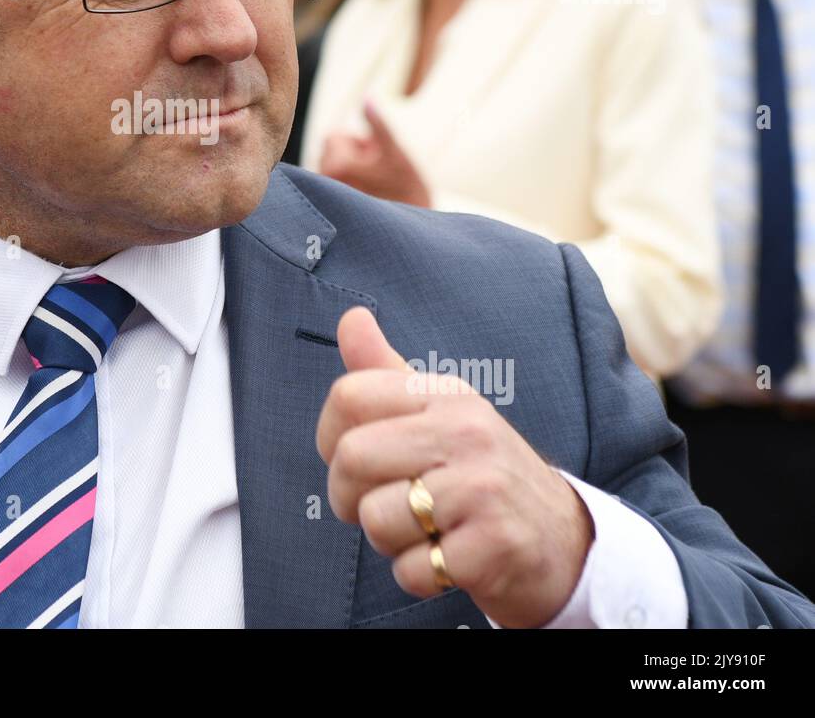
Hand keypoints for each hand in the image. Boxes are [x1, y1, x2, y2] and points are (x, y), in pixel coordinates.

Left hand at [316, 307, 594, 628]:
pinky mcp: (493, 546)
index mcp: (446, 396)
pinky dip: (419, 575)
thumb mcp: (440, 414)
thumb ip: (386, 371)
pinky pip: (410, 569)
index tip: (357, 460)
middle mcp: (466, 432)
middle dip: (349, 497)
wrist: (564, 542)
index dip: (330, 437)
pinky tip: (448, 558)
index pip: (348, 396)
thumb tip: (351, 318)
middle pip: (350, 458)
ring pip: (375, 519)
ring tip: (426, 531)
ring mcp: (483, 488)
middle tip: (384, 506)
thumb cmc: (482, 475)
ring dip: (389, 541)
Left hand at [318, 102, 430, 205]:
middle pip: (330, 152)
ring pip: (332, 168)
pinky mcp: (327, 208)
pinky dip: (345, 185)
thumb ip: (377, 124)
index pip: (333, 137)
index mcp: (337, 166)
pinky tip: (364, 198)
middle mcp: (324, 182)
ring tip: (371, 187)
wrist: (410, 231)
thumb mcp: (395, 153)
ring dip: (349, 171)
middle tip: (375, 174)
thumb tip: (366, 98)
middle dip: (351, 156)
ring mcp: (324, 197)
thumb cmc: (406, 191)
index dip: (357, 143)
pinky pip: (331, 185)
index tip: (374, 160)